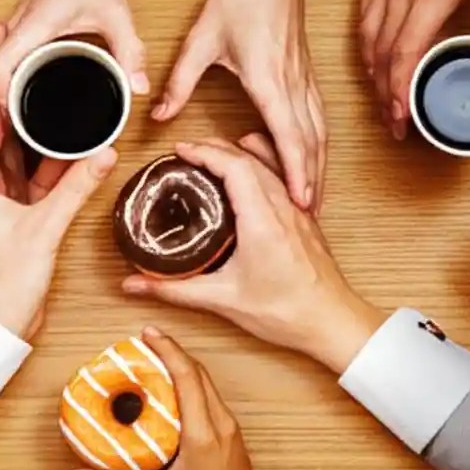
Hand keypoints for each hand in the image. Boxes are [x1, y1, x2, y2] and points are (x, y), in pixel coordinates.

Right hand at [0, 0, 146, 152]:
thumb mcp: (117, 13)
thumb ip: (130, 51)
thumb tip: (138, 88)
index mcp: (35, 26)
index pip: (1, 66)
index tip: (4, 126)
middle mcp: (18, 28)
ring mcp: (16, 29)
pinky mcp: (21, 31)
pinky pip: (0, 64)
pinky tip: (6, 109)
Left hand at [0, 23, 117, 337]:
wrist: (1, 321)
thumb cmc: (5, 281)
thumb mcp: (44, 230)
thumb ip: (75, 190)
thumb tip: (102, 153)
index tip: (0, 42)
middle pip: (1, 121)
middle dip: (12, 84)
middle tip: (27, 46)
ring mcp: (9, 197)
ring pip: (23, 145)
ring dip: (34, 116)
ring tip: (51, 80)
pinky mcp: (26, 212)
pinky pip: (42, 172)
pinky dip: (56, 153)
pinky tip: (75, 137)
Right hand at [68, 328, 320, 469]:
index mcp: (203, 433)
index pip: (187, 376)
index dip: (167, 349)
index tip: (148, 333)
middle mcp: (221, 424)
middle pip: (199, 373)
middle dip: (172, 351)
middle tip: (146, 342)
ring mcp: (230, 429)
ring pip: (208, 384)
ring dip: (183, 367)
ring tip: (156, 362)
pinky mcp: (232, 436)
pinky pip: (211, 399)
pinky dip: (192, 386)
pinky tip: (174, 393)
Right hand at [122, 135, 384, 373]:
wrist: (332, 321)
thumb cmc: (288, 312)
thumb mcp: (223, 300)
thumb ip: (175, 290)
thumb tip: (136, 285)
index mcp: (263, 222)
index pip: (235, 166)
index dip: (204, 152)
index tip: (181, 150)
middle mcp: (283, 208)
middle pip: (248, 157)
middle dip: (214, 147)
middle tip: (187, 151)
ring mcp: (297, 210)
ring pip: (268, 163)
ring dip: (238, 151)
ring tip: (212, 153)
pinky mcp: (304, 217)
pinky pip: (282, 176)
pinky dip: (262, 162)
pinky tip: (252, 164)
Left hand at [157, 0, 324, 208]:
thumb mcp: (201, 39)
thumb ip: (181, 80)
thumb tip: (159, 113)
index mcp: (270, 80)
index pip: (289, 136)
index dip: (296, 172)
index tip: (301, 202)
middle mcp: (294, 83)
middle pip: (312, 143)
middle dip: (313, 181)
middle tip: (310, 216)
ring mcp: (305, 77)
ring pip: (321, 131)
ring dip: (319, 166)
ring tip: (314, 197)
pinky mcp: (306, 71)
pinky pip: (319, 116)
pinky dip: (319, 143)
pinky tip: (313, 157)